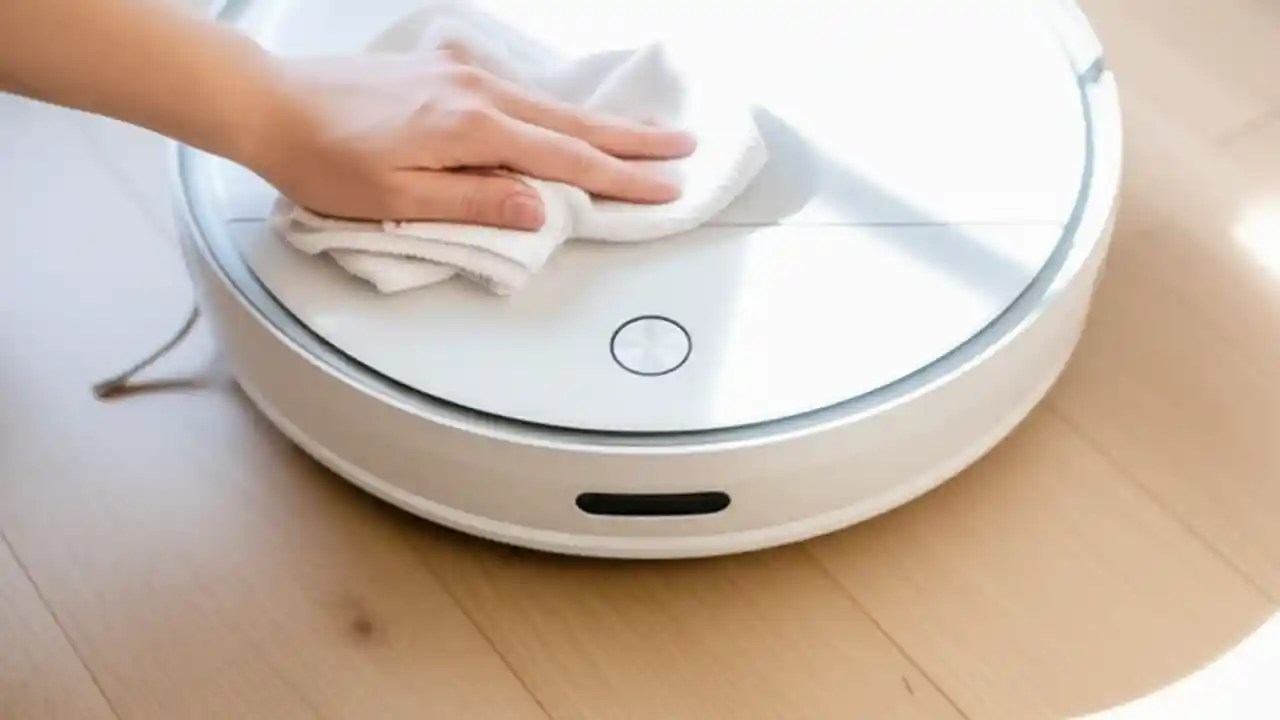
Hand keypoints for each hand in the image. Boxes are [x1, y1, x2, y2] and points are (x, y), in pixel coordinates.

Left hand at [250, 49, 696, 229]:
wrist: (272, 102)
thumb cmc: (325, 160)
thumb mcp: (397, 199)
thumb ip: (474, 202)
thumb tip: (540, 208)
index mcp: (471, 128)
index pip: (565, 160)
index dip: (620, 179)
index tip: (665, 188)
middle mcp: (476, 91)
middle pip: (571, 122)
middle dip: (632, 139)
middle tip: (683, 147)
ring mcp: (460, 73)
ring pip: (548, 103)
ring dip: (600, 121)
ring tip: (644, 131)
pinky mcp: (443, 68)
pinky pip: (518, 89)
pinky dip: (556, 108)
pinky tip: (567, 114)